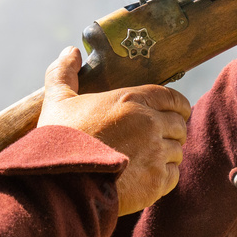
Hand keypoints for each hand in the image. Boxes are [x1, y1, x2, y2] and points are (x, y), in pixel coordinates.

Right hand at [37, 47, 191, 215]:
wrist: (57, 185)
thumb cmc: (58, 141)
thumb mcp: (57, 102)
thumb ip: (64, 74)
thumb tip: (70, 51)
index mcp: (133, 99)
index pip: (173, 98)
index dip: (177, 106)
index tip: (174, 113)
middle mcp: (151, 122)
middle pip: (179, 125)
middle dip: (171, 132)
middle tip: (157, 139)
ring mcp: (156, 152)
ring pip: (177, 151)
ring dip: (167, 155)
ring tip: (147, 160)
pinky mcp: (156, 181)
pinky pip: (174, 175)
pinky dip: (164, 177)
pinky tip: (147, 178)